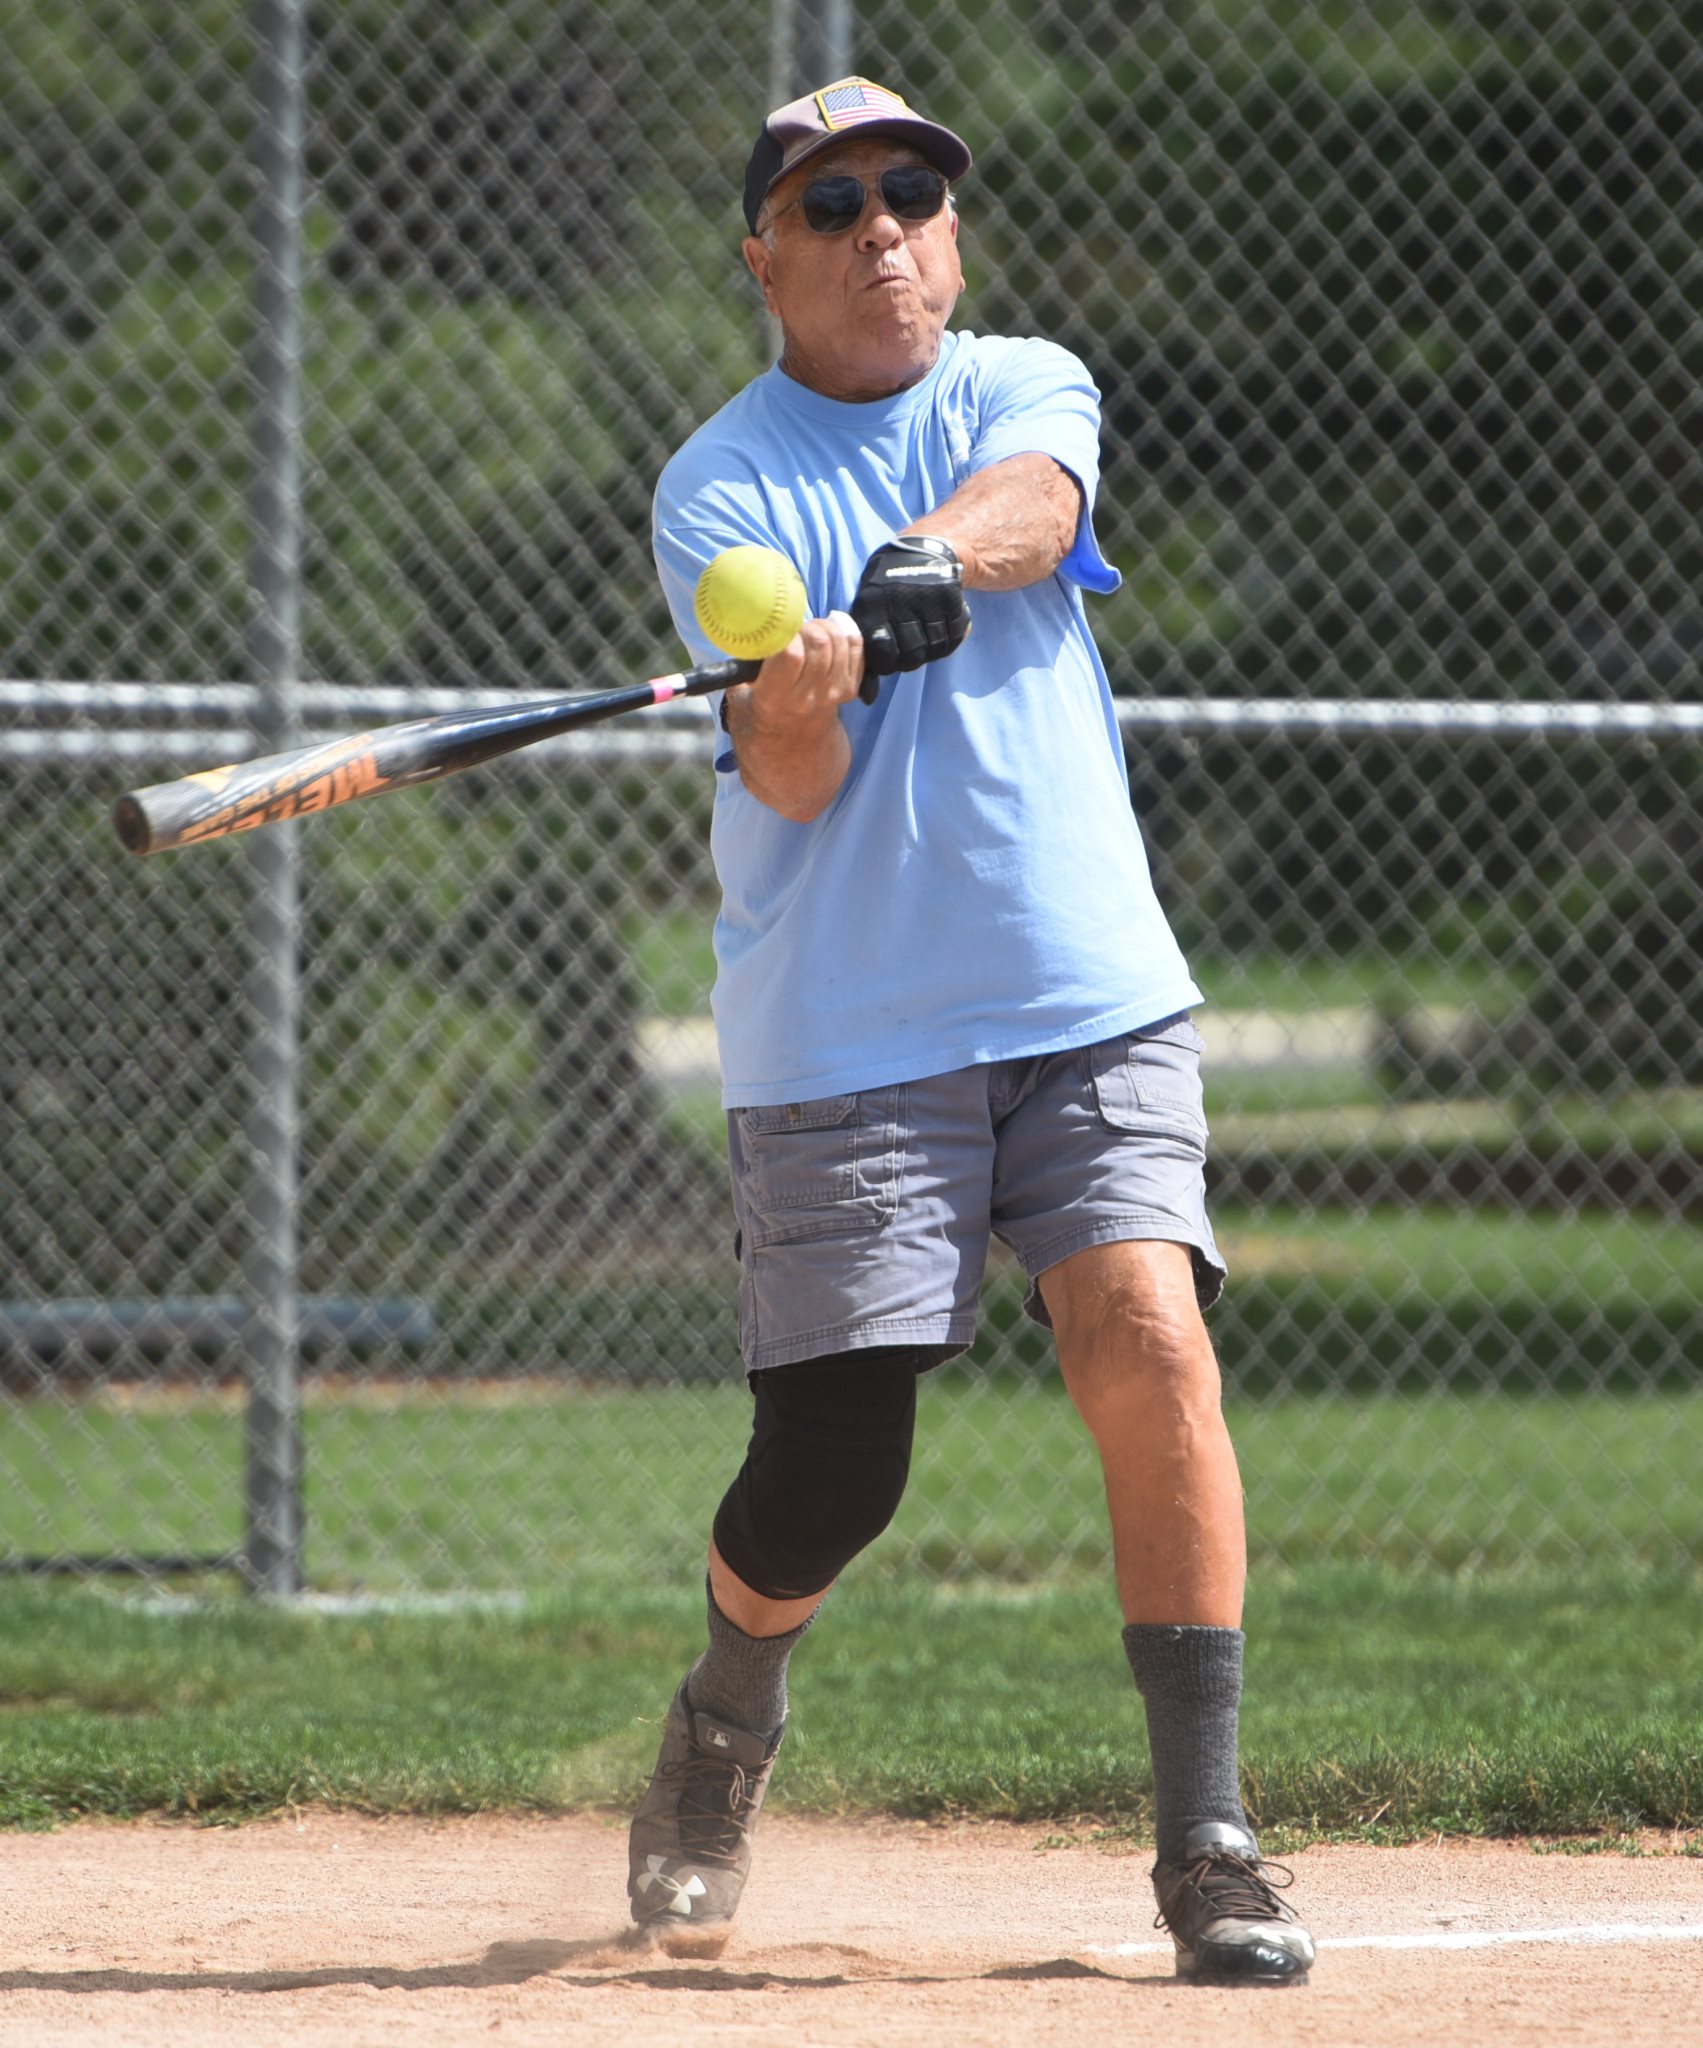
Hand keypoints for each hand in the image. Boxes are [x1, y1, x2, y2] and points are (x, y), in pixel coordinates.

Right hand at [742, 610, 863, 730]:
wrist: (792, 744)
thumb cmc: (761, 711)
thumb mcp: (740, 694)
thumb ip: (745, 667)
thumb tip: (755, 629)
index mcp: (775, 698)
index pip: (791, 655)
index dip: (788, 633)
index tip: (780, 630)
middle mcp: (806, 698)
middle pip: (819, 643)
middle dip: (808, 625)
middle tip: (797, 627)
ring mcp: (832, 694)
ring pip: (839, 642)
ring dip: (825, 626)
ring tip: (811, 629)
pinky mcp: (849, 689)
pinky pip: (856, 648)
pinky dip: (846, 632)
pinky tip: (832, 629)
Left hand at [848, 536, 970, 700]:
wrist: (923, 551)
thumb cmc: (888, 592)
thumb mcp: (870, 614)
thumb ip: (867, 654)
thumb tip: (867, 699)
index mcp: (872, 605)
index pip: (882, 655)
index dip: (888, 662)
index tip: (891, 654)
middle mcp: (899, 600)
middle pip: (912, 656)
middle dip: (912, 657)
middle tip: (911, 642)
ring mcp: (926, 597)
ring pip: (935, 648)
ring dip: (932, 648)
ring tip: (926, 631)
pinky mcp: (950, 596)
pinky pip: (954, 636)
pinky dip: (951, 637)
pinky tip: (943, 624)